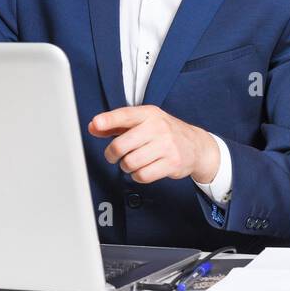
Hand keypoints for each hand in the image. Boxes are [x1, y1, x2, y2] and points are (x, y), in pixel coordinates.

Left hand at [88, 105, 220, 184]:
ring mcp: (166, 146)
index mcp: (148, 114)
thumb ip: (116, 125)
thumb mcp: (143, 122)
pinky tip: (142, 169)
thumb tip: (93, 127)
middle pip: (121, 145)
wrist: (196, 146)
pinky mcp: (171, 164)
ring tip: (132, 162)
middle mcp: (158, 128)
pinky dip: (138, 176)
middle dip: (112, 154)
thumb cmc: (164, 132)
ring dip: (126, 166)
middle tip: (114, 156)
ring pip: (130, 163)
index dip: (108, 120)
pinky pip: (142, 175)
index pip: (125, 115)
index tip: (96, 123)